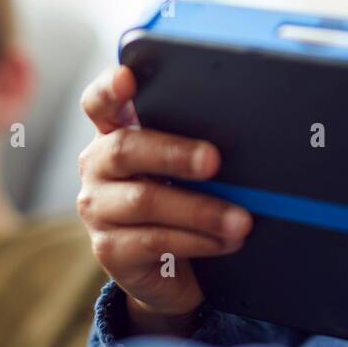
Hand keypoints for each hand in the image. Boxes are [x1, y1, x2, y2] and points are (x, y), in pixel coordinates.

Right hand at [76, 64, 252, 333]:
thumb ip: (197, 143)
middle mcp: (99, 166)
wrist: (172, 268)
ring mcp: (99, 209)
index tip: (127, 78)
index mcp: (116, 134)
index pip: (100, 102)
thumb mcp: (188, 167)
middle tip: (214, 160)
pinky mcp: (109, 250)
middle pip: (125, 149)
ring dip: (202, 210)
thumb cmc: (185, 199)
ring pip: (146, 200)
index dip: (109, 88)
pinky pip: (155, 241)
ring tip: (241, 219)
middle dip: (174, 153)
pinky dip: (198, 240)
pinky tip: (227, 241)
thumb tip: (248, 137)